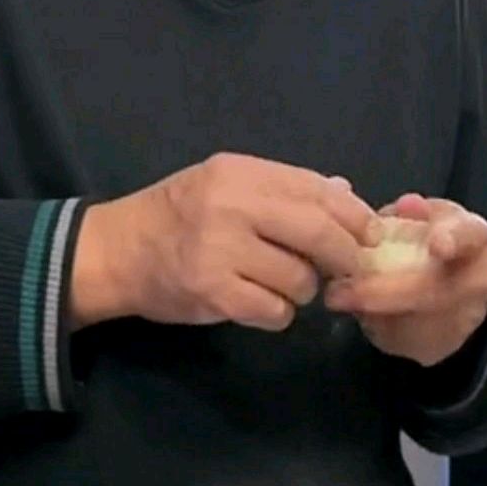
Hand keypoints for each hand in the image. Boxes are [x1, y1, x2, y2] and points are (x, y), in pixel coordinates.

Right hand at [71, 153, 379, 331]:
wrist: (117, 250)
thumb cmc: (177, 214)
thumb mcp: (224, 184)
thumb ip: (282, 189)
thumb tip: (345, 193)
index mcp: (239, 172)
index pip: (318, 189)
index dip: (354, 215)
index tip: (369, 235)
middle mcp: (231, 204)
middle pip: (319, 231)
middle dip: (345, 255)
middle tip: (346, 268)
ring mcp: (221, 249)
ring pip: (301, 279)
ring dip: (301, 289)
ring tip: (277, 283)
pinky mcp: (213, 292)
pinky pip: (275, 311)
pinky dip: (277, 313)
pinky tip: (258, 303)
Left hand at [323, 194, 486, 366]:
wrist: (445, 279)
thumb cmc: (425, 233)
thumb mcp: (421, 213)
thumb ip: (411, 210)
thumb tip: (406, 205)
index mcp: (474, 237)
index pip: (470, 235)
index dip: (454, 239)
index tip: (436, 245)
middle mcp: (478, 280)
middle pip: (435, 291)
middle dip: (383, 292)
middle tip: (338, 290)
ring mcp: (464, 319)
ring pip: (417, 323)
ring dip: (372, 311)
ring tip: (337, 297)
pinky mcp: (440, 345)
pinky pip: (404, 341)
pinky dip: (375, 326)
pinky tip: (355, 312)